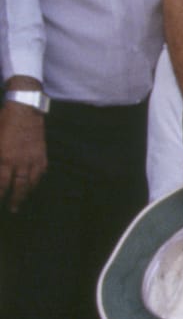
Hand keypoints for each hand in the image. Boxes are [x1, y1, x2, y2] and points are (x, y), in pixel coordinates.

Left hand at [0, 92, 46, 211]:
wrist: (25, 108)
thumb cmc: (4, 121)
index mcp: (5, 158)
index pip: (2, 183)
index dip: (1, 194)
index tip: (0, 200)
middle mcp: (21, 161)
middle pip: (20, 187)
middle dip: (16, 200)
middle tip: (13, 210)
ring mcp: (34, 157)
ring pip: (33, 181)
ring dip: (28, 192)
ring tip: (24, 199)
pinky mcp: (42, 152)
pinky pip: (42, 170)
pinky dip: (38, 179)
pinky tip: (35, 183)